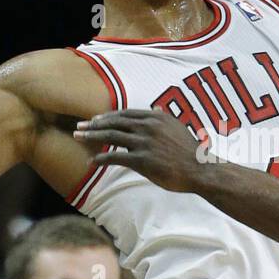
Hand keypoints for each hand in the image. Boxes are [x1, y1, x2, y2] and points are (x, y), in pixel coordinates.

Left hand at [74, 109, 208, 192]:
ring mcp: (144, 143)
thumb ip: (164, 118)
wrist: (200, 170)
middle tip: (79, 126)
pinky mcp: (142, 160)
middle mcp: (148, 126)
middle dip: (94, 124)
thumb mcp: (178, 128)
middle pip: (114, 122)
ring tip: (78, 137)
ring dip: (91, 136)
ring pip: (110, 136)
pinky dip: (100, 158)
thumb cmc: (190, 152)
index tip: (95, 119)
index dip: (107, 116)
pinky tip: (91, 161)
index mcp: (156, 117)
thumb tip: (157, 108)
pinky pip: (115, 157)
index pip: (125, 113)